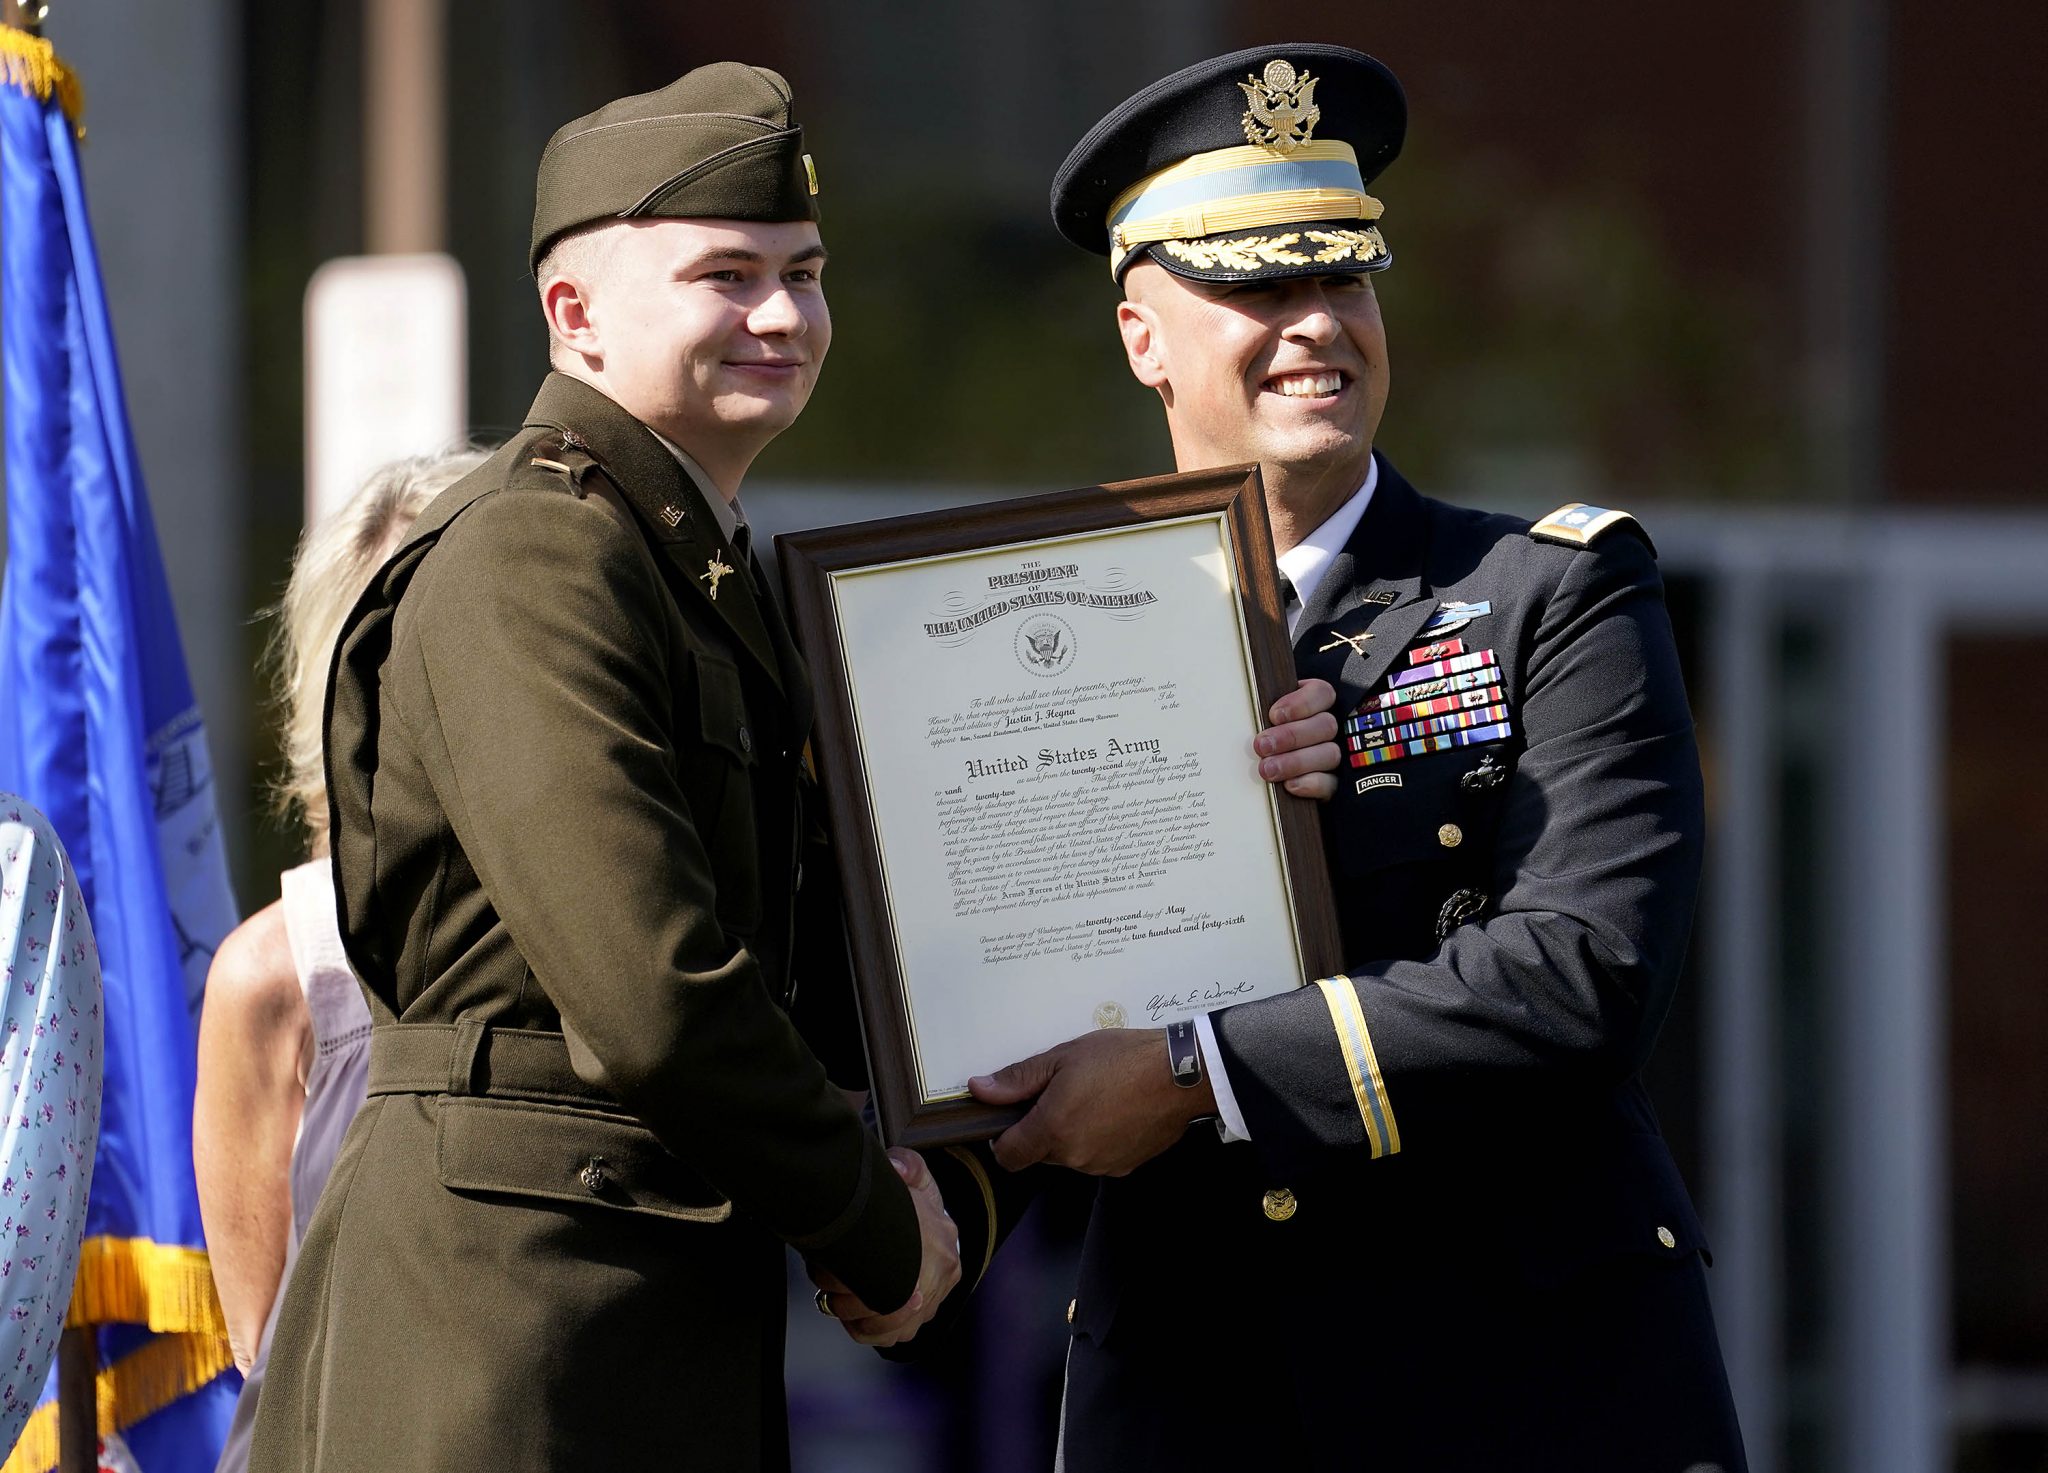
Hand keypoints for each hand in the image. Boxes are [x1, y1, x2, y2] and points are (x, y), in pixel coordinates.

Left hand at [809, 1149, 960, 1346]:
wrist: (937, 1229)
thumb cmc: (919, 1208)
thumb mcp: (917, 1177)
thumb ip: (907, 1165)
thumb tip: (895, 1167)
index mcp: (941, 1242)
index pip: (899, 1272)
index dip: (859, 1275)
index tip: (838, 1268)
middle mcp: (940, 1279)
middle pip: (887, 1305)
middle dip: (848, 1296)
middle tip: (826, 1280)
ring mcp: (929, 1305)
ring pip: (885, 1328)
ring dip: (854, 1315)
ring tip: (835, 1297)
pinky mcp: (917, 1324)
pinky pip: (889, 1340)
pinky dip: (865, 1330)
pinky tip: (851, 1313)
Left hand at [971, 1028, 1214, 1175]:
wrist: (1181, 1074)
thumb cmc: (1121, 1059)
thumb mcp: (1063, 1057)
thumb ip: (1018, 1079)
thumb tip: (979, 1089)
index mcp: (1053, 1129)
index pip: (1008, 1156)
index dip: (1004, 1138)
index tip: (1015, 1116)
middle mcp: (1074, 1157)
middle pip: (1039, 1154)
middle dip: (1042, 1129)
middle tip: (1063, 1093)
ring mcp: (1101, 1166)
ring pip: (1069, 1156)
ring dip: (1071, 1135)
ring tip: (1093, 1098)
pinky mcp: (1125, 1167)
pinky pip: (1097, 1158)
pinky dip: (1097, 1141)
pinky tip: (1114, 1113)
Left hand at [1256, 678, 1340, 799]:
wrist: (1264, 776)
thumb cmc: (1262, 738)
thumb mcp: (1262, 719)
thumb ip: (1262, 713)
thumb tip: (1247, 715)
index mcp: (1315, 704)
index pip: (1321, 693)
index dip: (1300, 703)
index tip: (1274, 715)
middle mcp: (1328, 728)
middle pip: (1326, 725)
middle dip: (1291, 736)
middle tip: (1263, 745)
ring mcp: (1333, 755)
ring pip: (1330, 754)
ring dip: (1296, 762)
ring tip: (1268, 769)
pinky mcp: (1333, 783)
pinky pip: (1330, 783)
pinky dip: (1309, 783)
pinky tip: (1289, 784)